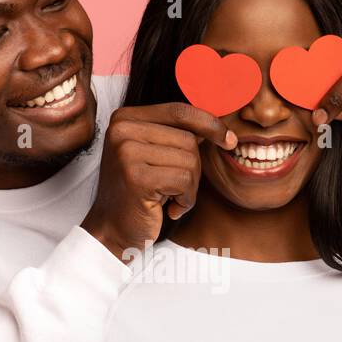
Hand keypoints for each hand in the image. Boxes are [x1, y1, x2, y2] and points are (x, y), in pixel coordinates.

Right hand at [81, 102, 236, 259]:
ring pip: (190, 160)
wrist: (111, 230)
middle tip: (173, 189)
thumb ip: (175, 135)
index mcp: (124, 118)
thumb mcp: (153, 156)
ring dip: (189, 187)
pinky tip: (168, 209)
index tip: (229, 140)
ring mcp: (126, 152)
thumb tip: (217, 125)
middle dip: (193, 168)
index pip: (179, 111)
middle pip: (188, 139)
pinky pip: (184, 181)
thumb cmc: (138, 194)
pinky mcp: (136, 177)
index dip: (209, 123)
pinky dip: (185, 200)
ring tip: (168, 199)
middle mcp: (122, 130)